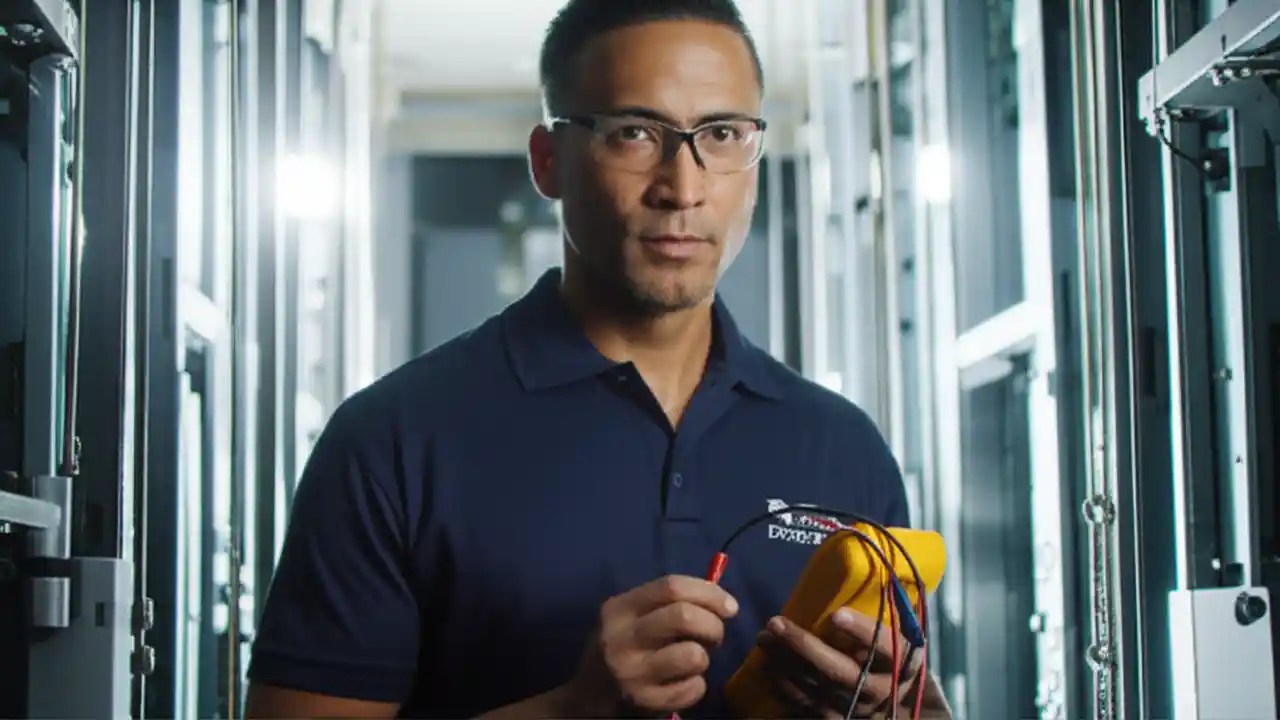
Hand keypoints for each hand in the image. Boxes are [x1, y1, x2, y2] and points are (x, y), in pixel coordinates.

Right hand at [559, 575, 739, 715]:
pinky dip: (697, 685)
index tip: (730, 607)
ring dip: (704, 657)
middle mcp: (621, 637)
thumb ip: (663, 603)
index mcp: (619, 608)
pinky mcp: (643, 702)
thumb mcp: (628, 617)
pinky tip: (683, 683)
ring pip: (693, 655)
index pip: (671, 586)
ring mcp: (631, 672)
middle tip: (714, 636)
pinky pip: (693, 689)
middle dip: (713, 625)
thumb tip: (719, 598)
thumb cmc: (619, 647)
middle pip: (684, 616)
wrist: (585, 697)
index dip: (709, 593)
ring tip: (694, 660)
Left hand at [757, 608, 947, 718]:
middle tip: (774, 623)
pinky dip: (784, 686)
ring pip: (817, 689)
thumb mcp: (901, 634)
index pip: (882, 645)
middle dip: (804, 646)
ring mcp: (856, 709)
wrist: (900, 702)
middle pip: (839, 671)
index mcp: (900, 660)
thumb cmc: (892, 654)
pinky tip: (767, 666)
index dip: (861, 631)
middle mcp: (878, 688)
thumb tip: (865, 570)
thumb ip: (885, 613)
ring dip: (785, 664)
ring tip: (764, 639)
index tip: (837, 614)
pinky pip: (806, 706)